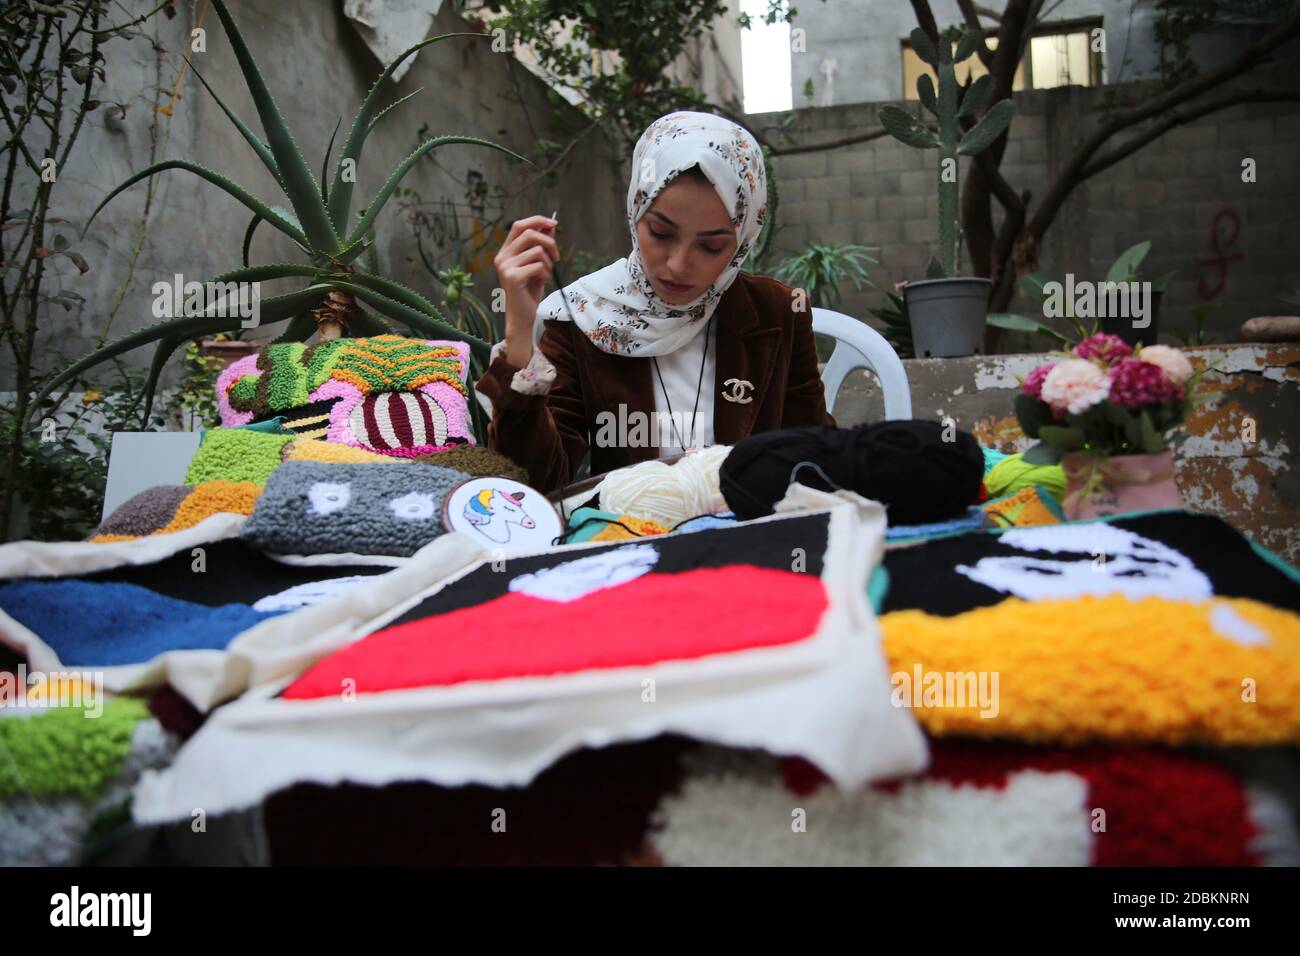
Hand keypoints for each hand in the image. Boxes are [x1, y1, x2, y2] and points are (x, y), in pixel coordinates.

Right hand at [495, 214, 558, 366]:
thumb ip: (541, 245)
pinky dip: (545, 273)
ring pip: (537, 251)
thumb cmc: (529, 290)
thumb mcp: (537, 264)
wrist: (523, 315)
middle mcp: (502, 257)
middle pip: (529, 233)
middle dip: (549, 242)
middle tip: (556, 256)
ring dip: (548, 262)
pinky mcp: (513, 277)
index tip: (553, 224)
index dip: (537, 220)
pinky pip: (538, 266)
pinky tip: (542, 281)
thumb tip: (550, 226)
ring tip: (545, 274)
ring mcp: (505, 267)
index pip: (519, 225)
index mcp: (505, 251)